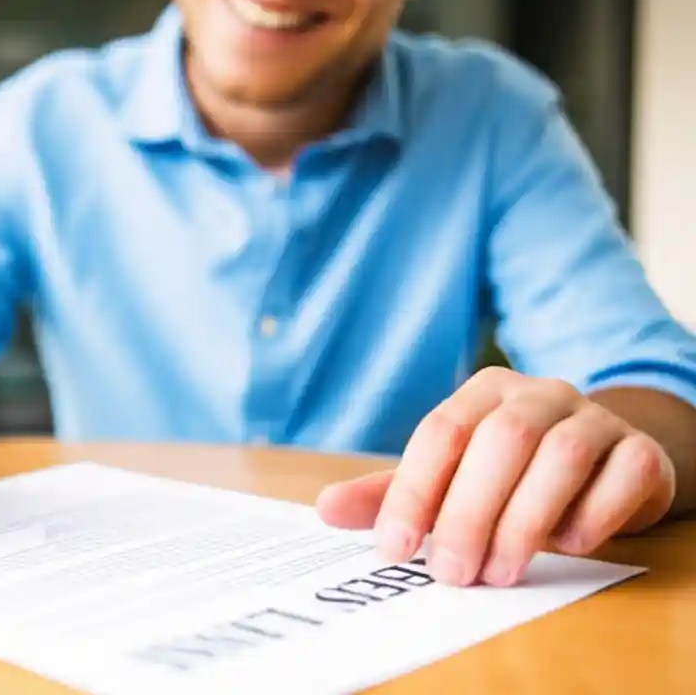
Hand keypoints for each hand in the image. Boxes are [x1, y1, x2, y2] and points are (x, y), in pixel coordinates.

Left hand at [316, 367, 675, 586]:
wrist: (602, 465)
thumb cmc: (508, 474)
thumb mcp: (448, 479)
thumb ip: (392, 493)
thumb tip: (325, 508)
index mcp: (484, 392)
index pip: (441, 432)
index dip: (414, 490)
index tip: (394, 548)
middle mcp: (540, 394)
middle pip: (502, 441)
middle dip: (470, 512)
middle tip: (453, 574)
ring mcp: (595, 419)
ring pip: (563, 456)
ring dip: (526, 520)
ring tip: (499, 573)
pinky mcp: (641, 452)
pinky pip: (624, 475)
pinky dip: (594, 513)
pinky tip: (568, 545)